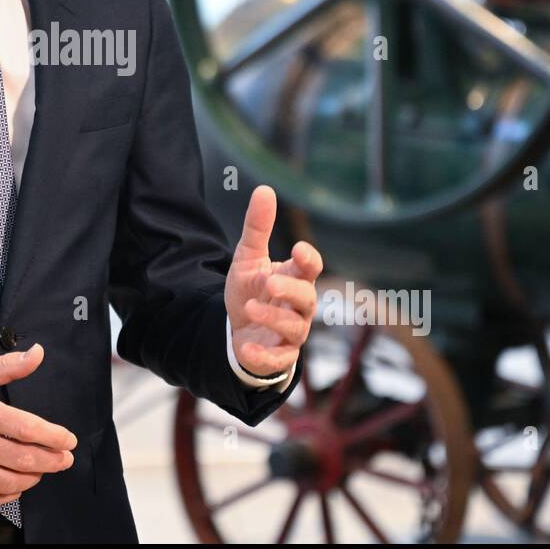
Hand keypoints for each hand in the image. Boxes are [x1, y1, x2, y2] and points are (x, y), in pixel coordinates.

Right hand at [0, 343, 77, 507]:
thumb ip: (8, 366)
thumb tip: (38, 353)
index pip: (24, 428)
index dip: (52, 436)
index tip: (68, 439)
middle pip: (20, 458)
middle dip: (51, 460)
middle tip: (65, 459)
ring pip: (6, 481)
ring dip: (33, 478)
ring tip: (44, 470)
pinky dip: (9, 494)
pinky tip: (19, 485)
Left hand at [225, 184, 320, 377]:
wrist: (238, 329)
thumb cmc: (252, 290)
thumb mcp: (248, 258)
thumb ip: (257, 228)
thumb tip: (264, 189)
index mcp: (295, 279)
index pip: (311, 268)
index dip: (309, 260)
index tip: (299, 250)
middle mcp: (299, 306)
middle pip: (307, 298)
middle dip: (291, 291)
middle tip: (271, 282)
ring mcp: (291, 333)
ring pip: (295, 328)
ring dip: (274, 318)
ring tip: (252, 307)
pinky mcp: (279, 357)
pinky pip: (277, 359)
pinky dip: (263, 355)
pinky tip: (247, 345)